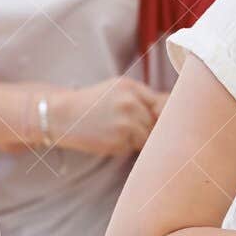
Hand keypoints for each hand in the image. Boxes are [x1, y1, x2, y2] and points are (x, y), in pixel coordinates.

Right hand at [49, 77, 165, 155]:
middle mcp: (131, 103)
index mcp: (131, 87)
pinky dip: (125, 147)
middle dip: (149, 128)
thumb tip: (172, 111)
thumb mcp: (116, 89)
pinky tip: (109, 138)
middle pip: (157, 122)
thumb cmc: (92, 103)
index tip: (159, 121)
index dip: (164, 115)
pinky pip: (133, 148)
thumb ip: (141, 96)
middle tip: (131, 129)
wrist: (62, 115)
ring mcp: (125, 123)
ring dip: (138, 139)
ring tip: (117, 132)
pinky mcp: (118, 140)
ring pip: (148, 137)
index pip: (163, 103)